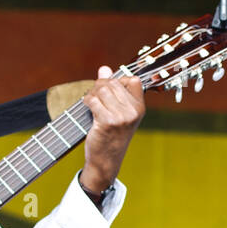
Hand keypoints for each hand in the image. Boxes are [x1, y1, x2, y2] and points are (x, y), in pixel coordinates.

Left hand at [80, 65, 145, 192]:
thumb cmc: (112, 135)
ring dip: (92, 93)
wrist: (106, 160)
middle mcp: (133, 111)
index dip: (118, 81)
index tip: (110, 91)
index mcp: (140, 108)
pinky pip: (93, 100)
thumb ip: (113, 89)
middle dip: (100, 86)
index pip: (132, 80)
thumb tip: (104, 68)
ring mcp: (121, 117)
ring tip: (91, 102)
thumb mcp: (118, 112)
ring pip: (102, 89)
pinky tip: (87, 107)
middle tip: (95, 97)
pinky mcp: (107, 121)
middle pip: (113, 82)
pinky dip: (86, 101)